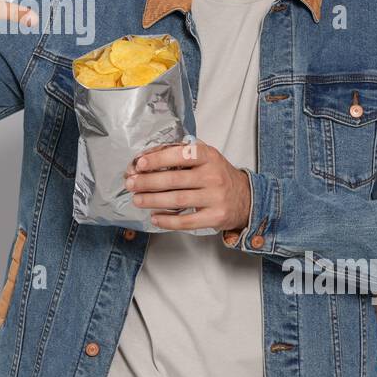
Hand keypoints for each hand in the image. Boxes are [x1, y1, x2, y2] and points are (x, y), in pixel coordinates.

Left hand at [123, 140, 252, 232]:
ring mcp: (215, 197)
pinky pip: (187, 221)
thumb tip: (146, 160)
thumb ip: (179, 155)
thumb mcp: (205, 158)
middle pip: (174, 179)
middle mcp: (213, 175)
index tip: (140, 163)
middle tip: (131, 184)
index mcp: (209, 156)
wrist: (246, 198)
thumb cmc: (218, 175)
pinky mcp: (215, 217)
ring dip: (153, 200)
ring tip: (137, 200)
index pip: (181, 154)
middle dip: (148, 182)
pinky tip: (155, 217)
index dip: (158, 159)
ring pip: (178, 200)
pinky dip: (168, 220)